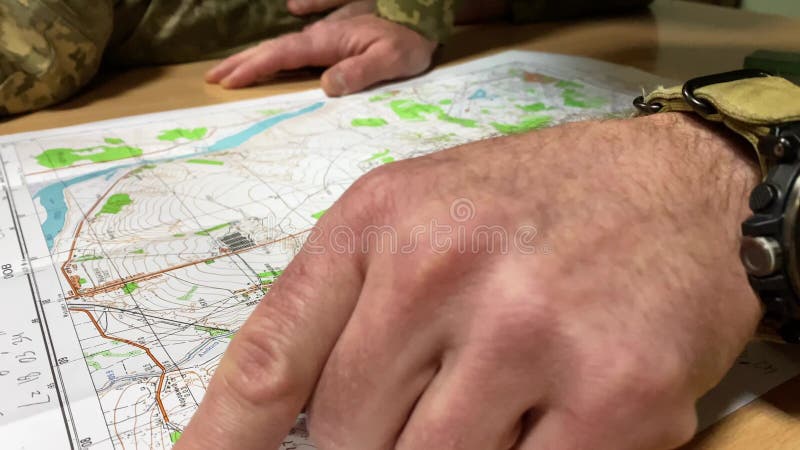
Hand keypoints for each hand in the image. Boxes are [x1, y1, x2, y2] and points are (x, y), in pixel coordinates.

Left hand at [176, 113, 761, 449]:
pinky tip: (548, 416)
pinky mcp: (615, 393)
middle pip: (350, 434)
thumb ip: (356, 308)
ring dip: (455, 447)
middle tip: (439, 392)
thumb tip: (301, 424)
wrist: (679, 187)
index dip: (223, 437)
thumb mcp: (422, 216)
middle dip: (377, 441)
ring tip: (501, 389)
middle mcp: (445, 268)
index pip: (274, 355)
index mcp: (382, 220)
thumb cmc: (537, 206)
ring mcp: (530, 331)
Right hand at [205, 2, 436, 95]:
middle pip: (276, 49)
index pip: (282, 56)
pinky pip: (307, 30)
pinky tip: (291, 12)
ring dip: (259, 54)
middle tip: (214, 77)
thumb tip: (326, 86)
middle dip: (244, 63)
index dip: (254, 68)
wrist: (427, 13)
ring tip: (234, 66)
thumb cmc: (411, 39)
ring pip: (286, 43)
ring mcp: (330, 28)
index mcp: (329, 42)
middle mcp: (324, 34)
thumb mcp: (391, 60)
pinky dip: (296, 27)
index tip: (228, 81)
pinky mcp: (341, 27)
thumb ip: (359, 72)